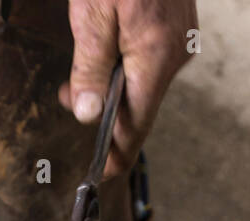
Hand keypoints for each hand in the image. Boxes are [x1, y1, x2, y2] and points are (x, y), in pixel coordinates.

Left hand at [59, 0, 196, 178]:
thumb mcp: (92, 15)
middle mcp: (175, 55)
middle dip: (104, 114)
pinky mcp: (177, 28)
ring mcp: (180, 41)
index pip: (138, 126)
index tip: (101, 174)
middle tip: (68, 100)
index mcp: (156, 58)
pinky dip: (125, 66)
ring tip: (78, 75)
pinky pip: (149, 61)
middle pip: (139, 106)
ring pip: (143, 82)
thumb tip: (88, 116)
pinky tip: (104, 52)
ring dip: (111, 87)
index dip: (118, 154)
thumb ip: (90, 68)